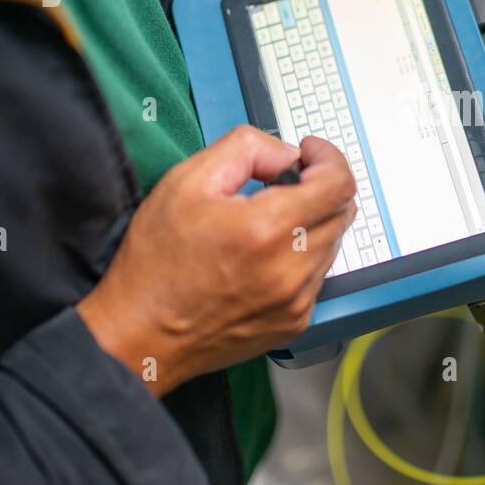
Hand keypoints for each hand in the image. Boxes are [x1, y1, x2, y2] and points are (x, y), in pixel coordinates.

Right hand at [78, 127, 355, 394]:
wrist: (141, 335)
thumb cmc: (156, 263)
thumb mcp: (186, 181)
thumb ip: (246, 150)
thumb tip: (286, 154)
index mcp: (267, 229)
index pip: (339, 184)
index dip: (329, 158)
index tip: (308, 153)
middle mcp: (291, 269)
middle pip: (343, 211)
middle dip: (320, 185)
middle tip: (284, 181)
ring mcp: (297, 300)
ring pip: (333, 242)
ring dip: (313, 221)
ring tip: (267, 220)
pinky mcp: (295, 321)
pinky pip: (318, 275)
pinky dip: (303, 254)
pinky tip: (265, 254)